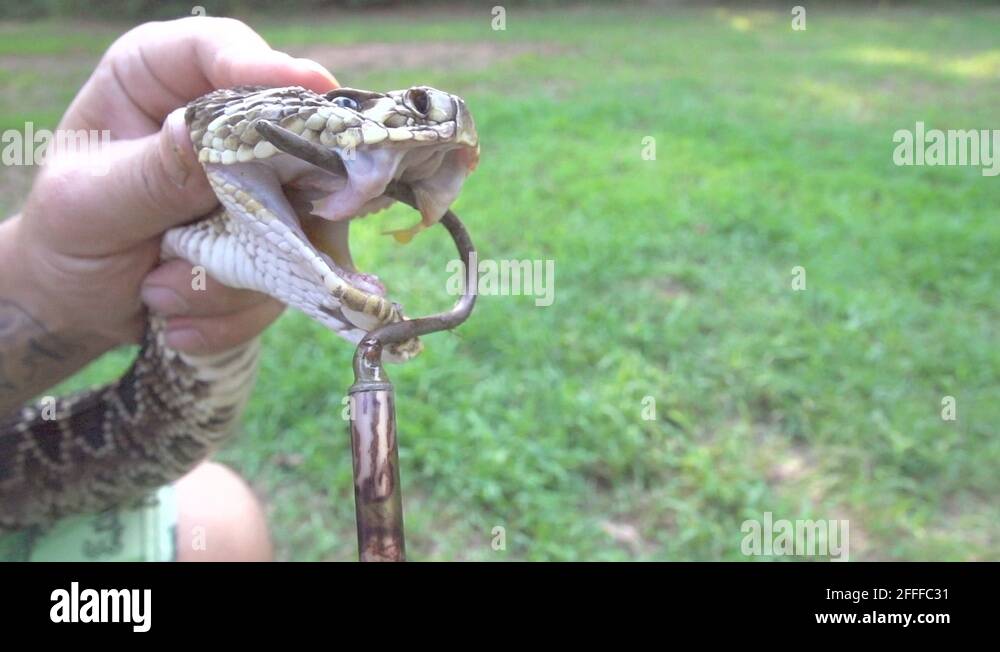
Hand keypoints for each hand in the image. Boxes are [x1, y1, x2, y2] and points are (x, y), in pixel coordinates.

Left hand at [12, 17, 337, 354]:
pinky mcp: (281, 238)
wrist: (79, 299)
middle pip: (292, 137)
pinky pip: (290, 279)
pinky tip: (176, 319)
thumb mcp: (91, 203)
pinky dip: (232, 311)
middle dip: (271, 204)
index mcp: (160, 79)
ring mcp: (263, 183)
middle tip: (254, 238)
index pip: (219, 51)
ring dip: (229, 277)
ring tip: (158, 292)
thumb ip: (152, 173)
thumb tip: (211, 139)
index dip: (266, 68)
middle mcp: (223, 125)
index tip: (309, 88)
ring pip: (297, 225)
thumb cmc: (70, 234)